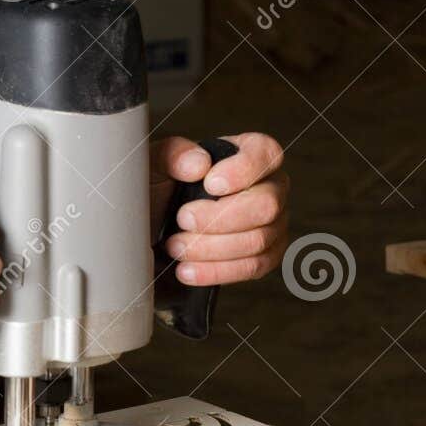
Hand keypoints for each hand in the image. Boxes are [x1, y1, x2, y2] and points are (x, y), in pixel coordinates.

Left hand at [152, 133, 288, 286]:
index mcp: (249, 154)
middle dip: (220, 218)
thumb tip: (199, 163)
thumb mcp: (155, 164)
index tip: (210, 184)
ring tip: (177, 246)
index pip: (266, 154)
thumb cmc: (160, 188)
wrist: (153, 227)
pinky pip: (253, 267)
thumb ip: (173, 154)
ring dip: (212, 248)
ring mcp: (272, 223)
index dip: (243, 170)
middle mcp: (269, 187)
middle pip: (267, 204)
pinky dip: (217, 271)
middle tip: (183, 219)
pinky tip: (188, 269)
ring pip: (258, 241)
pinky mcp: (265, 256)